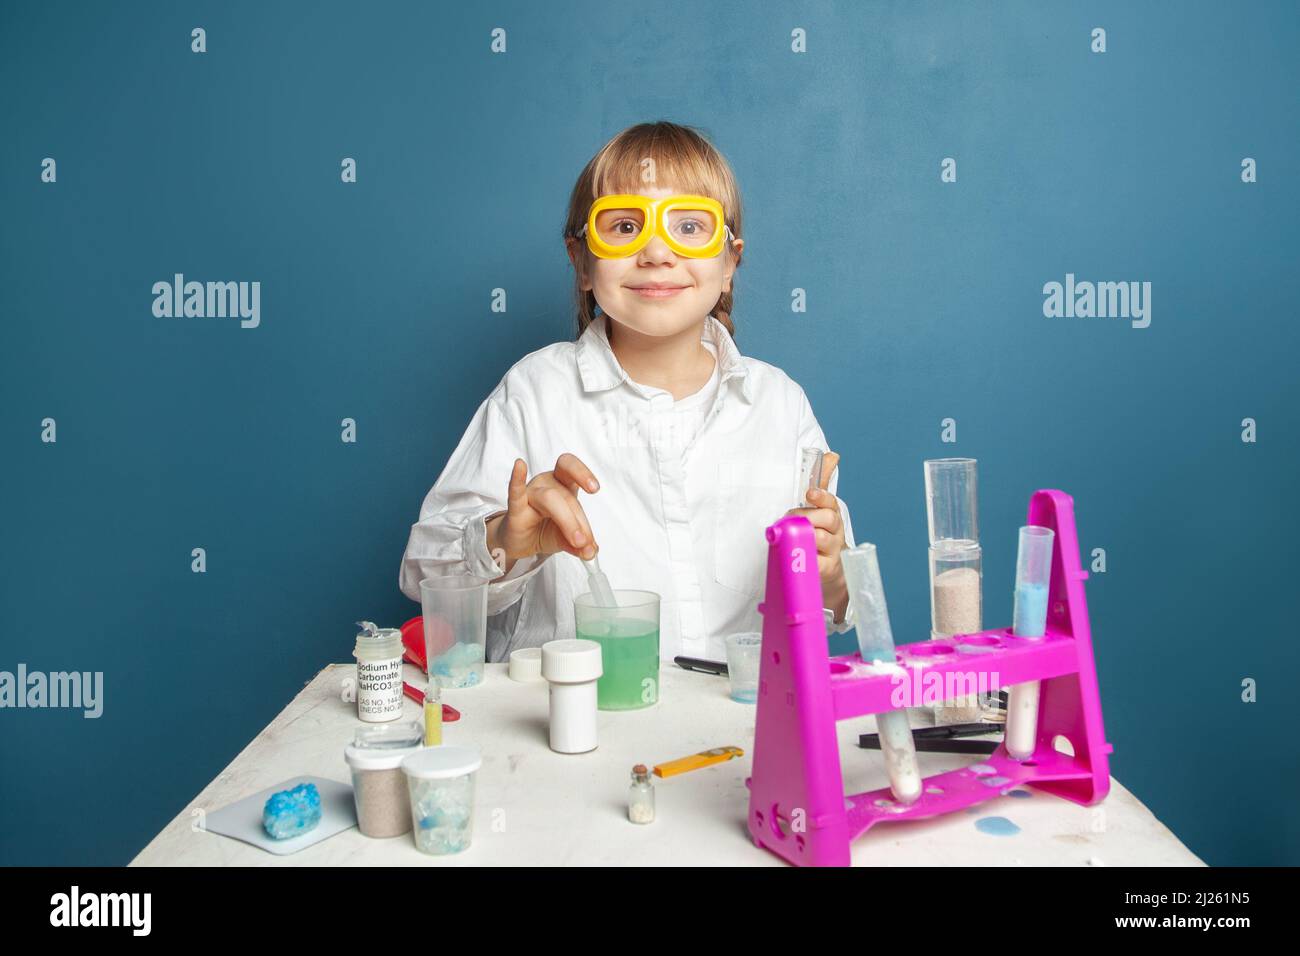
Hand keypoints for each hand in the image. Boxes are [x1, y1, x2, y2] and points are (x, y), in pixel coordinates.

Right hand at [488, 454, 600, 564]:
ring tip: (577, 541)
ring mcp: (530, 493)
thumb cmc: (544, 530)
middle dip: (579, 521)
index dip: (583, 473)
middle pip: (566, 495)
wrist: (520, 543)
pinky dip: (517, 480)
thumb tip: (591, 552)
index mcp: (562, 484)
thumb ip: (581, 545)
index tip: (595, 489)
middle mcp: (546, 483)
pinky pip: (516, 492)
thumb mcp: (567, 538)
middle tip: (585, 542)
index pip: (571, 469)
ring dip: (567, 521)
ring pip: (550, 498)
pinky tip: (520, 466)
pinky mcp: (516, 508)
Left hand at [786, 452, 848, 621]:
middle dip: (808, 517)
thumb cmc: (820, 533)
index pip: (830, 502)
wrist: (829, 569)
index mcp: (831, 513)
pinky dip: (808, 559)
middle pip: (828, 519)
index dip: (821, 496)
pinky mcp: (827, 570)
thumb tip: (832, 455)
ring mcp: (832, 550)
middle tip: (792, 520)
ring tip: (793, 536)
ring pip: (823, 539)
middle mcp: (835, 531)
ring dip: (806, 535)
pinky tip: (798, 555)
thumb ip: (821, 481)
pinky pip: (818, 563)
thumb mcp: (819, 508)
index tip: (811, 493)